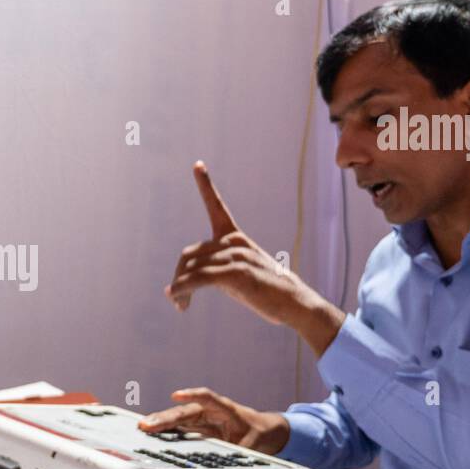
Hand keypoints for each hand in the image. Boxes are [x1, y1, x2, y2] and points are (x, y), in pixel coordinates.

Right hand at [138, 387, 289, 455]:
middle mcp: (210, 411)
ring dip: (160, 423)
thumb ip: (241, 453)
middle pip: (185, 412)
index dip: (192, 396)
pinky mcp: (196, 428)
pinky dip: (165, 430)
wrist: (262, 430)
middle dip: (165, 417)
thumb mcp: (254, 445)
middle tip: (146, 424)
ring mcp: (201, 419)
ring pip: (178, 418)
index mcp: (226, 409)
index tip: (176, 396)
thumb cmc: (258, 433)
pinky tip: (150, 433)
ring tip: (142, 427)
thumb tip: (233, 467)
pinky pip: (178, 427)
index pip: (207, 398)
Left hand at [166, 160, 345, 354]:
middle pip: (190, 254)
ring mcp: (236, 255)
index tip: (197, 164)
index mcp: (236, 237)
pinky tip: (177, 299)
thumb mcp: (239, 275)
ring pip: (192, 268)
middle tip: (174, 296)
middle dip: (179, 276)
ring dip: (179, 288)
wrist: (295, 303)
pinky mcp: (236, 273)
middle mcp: (235, 241)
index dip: (205, 186)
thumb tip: (183, 281)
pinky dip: (183, 289)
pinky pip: (198, 278)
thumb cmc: (267, 292)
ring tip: (178, 304)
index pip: (217, 206)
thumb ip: (216, 269)